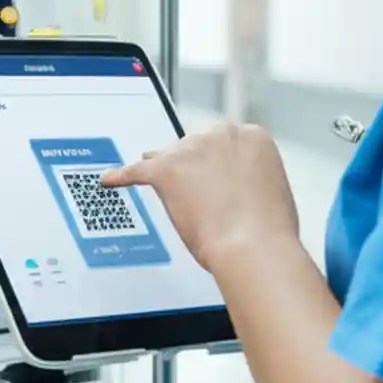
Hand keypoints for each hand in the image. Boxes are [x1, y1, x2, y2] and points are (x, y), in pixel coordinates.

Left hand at [101, 123, 299, 271]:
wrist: (253, 247)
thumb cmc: (267, 230)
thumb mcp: (271, 191)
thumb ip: (250, 180)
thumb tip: (237, 190)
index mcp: (252, 137)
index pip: (224, 142)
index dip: (217, 163)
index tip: (214, 175)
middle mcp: (220, 135)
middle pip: (193, 146)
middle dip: (192, 167)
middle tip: (197, 195)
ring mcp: (191, 150)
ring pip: (166, 157)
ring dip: (166, 174)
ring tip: (166, 192)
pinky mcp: (165, 169)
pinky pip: (136, 170)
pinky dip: (122, 176)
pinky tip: (111, 180)